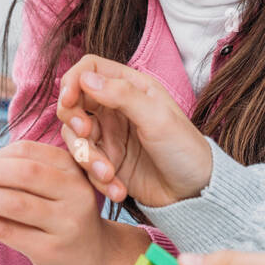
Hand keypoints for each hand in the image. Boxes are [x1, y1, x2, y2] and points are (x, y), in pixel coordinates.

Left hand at [0, 140, 116, 264]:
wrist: (96, 260)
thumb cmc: (63, 216)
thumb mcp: (56, 186)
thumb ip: (23, 172)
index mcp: (72, 167)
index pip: (28, 151)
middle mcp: (75, 191)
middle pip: (23, 173)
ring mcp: (67, 222)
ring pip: (15, 203)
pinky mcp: (54, 251)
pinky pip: (10, 232)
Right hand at [56, 54, 211, 208]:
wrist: (195, 194)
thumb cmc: (185, 150)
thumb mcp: (158, 118)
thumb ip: (122, 95)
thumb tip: (85, 78)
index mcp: (131, 87)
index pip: (89, 69)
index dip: (73, 81)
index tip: (69, 101)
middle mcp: (115, 108)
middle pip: (73, 102)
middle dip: (73, 120)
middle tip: (85, 134)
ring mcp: (109, 136)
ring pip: (75, 137)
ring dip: (87, 156)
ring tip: (108, 173)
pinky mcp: (106, 162)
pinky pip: (86, 166)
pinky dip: (97, 179)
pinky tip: (119, 190)